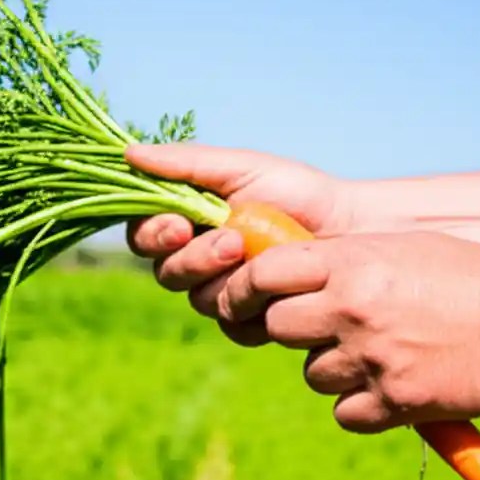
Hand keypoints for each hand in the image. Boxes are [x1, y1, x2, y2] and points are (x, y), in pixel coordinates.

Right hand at [124, 143, 366, 343]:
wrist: (351, 227)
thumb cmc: (296, 191)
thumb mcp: (241, 168)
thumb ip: (186, 164)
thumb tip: (128, 152)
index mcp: (187, 221)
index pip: (144, 235)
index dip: (153, 235)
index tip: (179, 224)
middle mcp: (198, 259)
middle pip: (165, 273)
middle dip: (194, 259)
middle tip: (231, 242)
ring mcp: (224, 291)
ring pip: (197, 300)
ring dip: (223, 280)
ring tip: (256, 257)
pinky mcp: (253, 319)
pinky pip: (233, 326)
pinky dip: (251, 308)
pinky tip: (273, 292)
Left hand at [215, 231, 479, 432]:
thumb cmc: (467, 275)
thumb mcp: (399, 246)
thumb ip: (340, 258)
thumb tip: (284, 271)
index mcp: (351, 262)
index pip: (264, 272)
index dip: (247, 286)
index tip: (247, 297)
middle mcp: (353, 308)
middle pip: (277, 327)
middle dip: (294, 329)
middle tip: (329, 327)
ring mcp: (372, 358)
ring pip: (311, 374)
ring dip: (333, 368)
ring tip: (381, 352)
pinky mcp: (395, 403)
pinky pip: (344, 413)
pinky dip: (361, 405)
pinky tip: (393, 384)